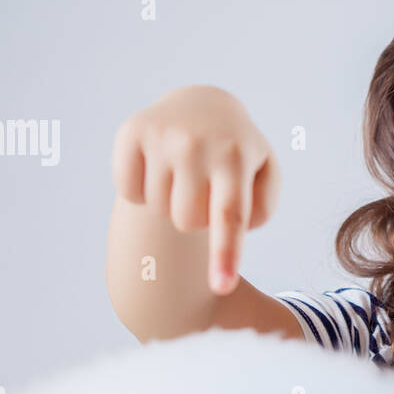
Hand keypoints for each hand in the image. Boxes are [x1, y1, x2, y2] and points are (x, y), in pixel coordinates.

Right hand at [112, 85, 280, 294]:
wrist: (205, 106)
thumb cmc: (239, 155)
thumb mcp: (265, 174)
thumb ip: (261, 208)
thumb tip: (233, 228)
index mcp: (236, 157)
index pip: (229, 215)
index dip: (224, 255)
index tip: (222, 288)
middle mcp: (198, 143)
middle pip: (188, 222)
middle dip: (197, 215)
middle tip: (204, 186)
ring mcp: (162, 135)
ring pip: (158, 209)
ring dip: (170, 201)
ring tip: (184, 173)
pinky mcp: (131, 131)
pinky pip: (129, 190)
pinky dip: (142, 187)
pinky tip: (158, 165)